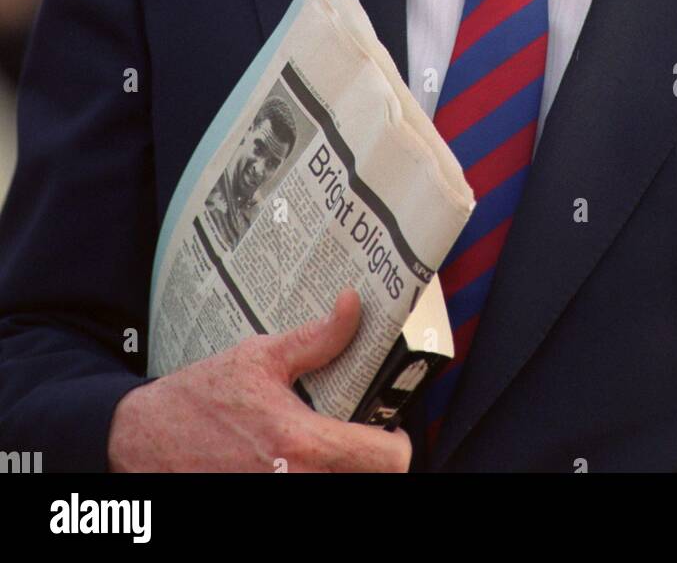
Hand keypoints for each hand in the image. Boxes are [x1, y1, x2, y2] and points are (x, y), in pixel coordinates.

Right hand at [107, 287, 411, 472]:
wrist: (145, 440)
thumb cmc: (201, 397)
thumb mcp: (260, 356)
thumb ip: (317, 338)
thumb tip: (353, 306)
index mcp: (303, 442)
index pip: (387, 460)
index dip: (396, 440)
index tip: (388, 424)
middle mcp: (298, 482)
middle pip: (371, 482)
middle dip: (372, 458)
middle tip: (359, 431)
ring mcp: (281, 500)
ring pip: (340, 489)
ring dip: (342, 468)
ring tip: (327, 440)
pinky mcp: (261, 506)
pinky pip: (309, 496)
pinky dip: (313, 477)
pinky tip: (297, 458)